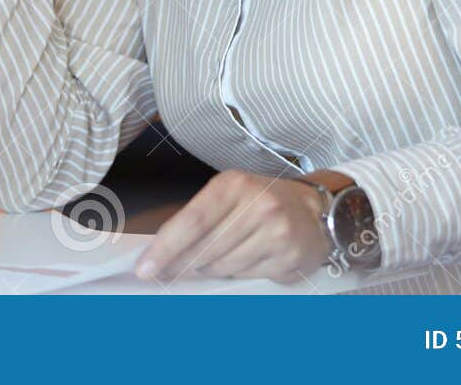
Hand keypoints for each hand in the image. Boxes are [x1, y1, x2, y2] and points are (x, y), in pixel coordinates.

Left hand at [135, 169, 330, 284]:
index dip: (165, 249)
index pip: (191, 221)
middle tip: (170, 272)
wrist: (315, 210)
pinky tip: (249, 260)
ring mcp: (276, 232)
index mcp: (233, 185)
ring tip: (222, 256)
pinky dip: (240, 273)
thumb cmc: (261, 202)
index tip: (145, 268)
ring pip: (224, 267)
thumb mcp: (230, 196)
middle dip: (183, 265)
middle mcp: (256, 205)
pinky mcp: (289, 256)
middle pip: (205, 249)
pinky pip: (248, 276)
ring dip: (213, 269)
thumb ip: (198, 220)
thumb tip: (161, 252)